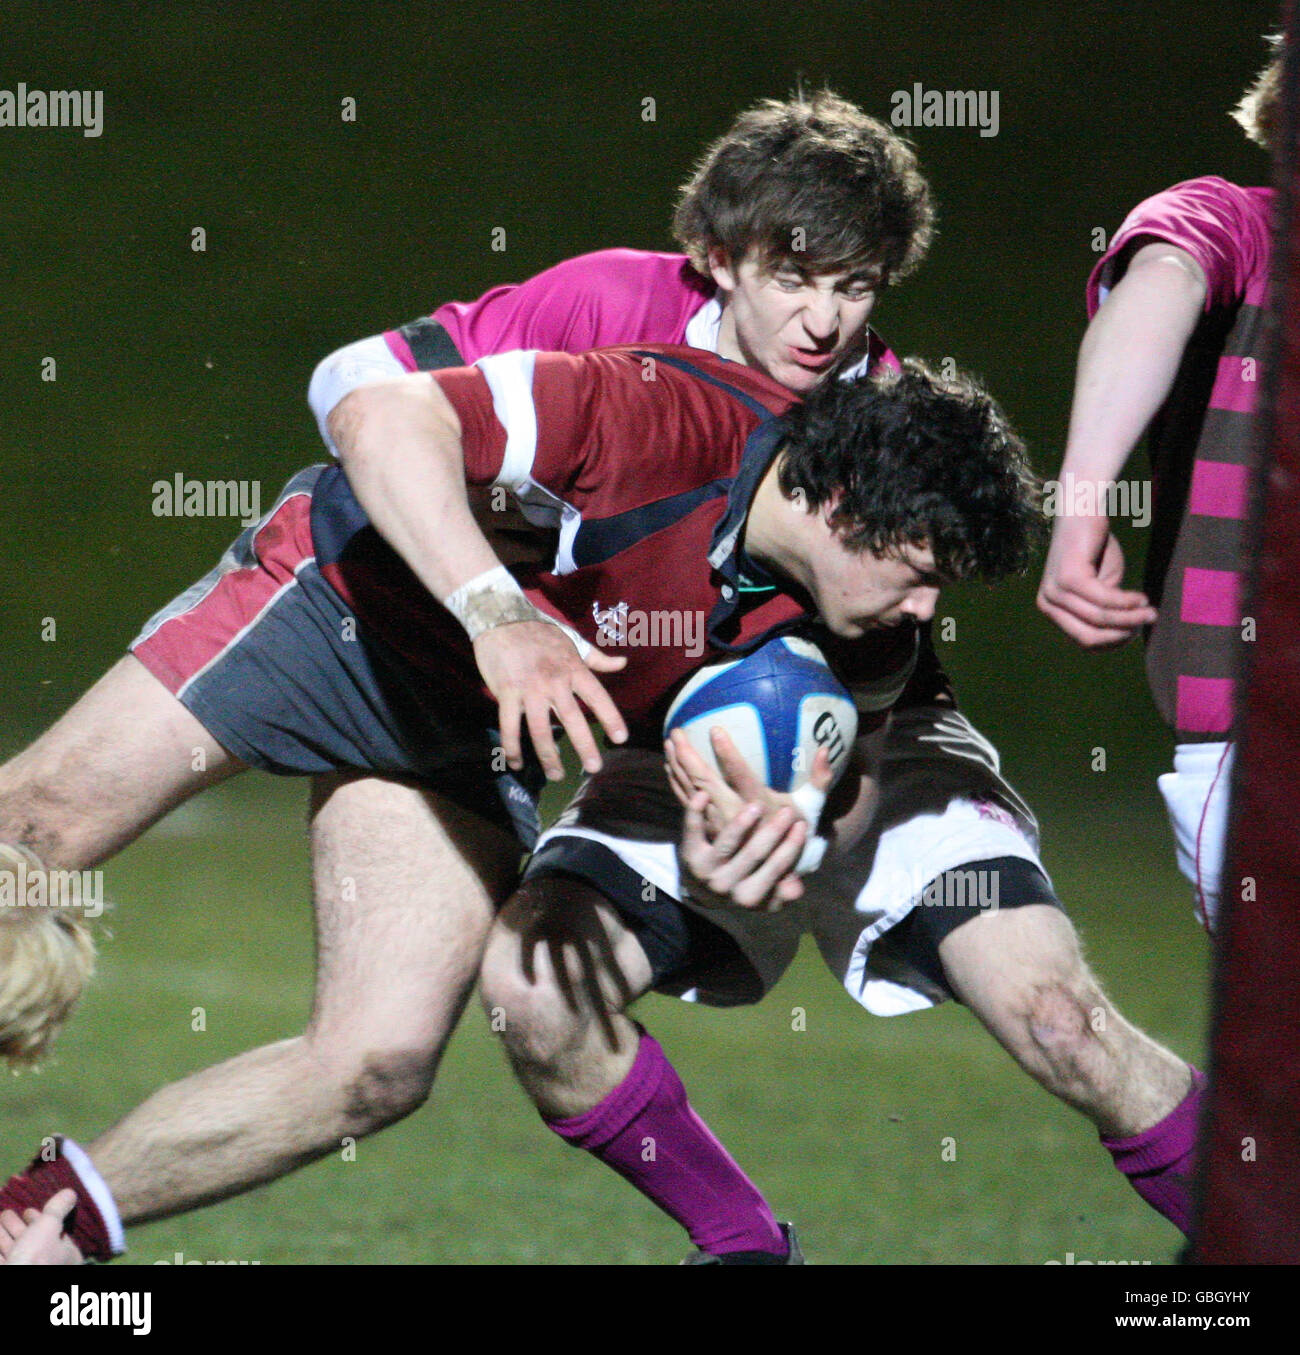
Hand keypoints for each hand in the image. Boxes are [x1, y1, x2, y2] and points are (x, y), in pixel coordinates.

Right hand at [0, 1188, 83, 1264]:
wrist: (6, 1290)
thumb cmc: (34, 1257)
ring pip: (15, 1250)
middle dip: (16, 1226)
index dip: (40, 1219)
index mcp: (67, 1256)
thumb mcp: (48, 1226)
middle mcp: (50, 1265)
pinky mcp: (9, 1272)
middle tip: (5, 1213)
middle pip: (32, 1241)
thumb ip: (57, 1209)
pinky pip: (3, 1260)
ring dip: (4, 1235)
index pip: (56, 1233)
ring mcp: (27, 1271)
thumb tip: (71, 1193)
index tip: (26, 1211)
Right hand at [473, 621, 627, 779]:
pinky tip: (516, 763)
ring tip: (557, 775)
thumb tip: (623, 662)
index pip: (597, 697)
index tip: (620, 738)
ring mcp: (529, 689)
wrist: (502, 617)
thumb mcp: (573, 641)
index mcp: (573, 669)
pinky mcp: (507, 693)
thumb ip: (597, 657)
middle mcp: (554, 682)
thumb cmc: (540, 631)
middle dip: (584, 746)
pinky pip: (510, 726)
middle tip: (594, 767)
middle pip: (572, 719)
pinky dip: (512, 748)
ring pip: (541, 730)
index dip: (611, 718)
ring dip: (549, 756)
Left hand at [664, 726, 832, 831]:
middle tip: (678, 731)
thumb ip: (820, 779)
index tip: (715, 731)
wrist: (774, 869)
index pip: (740, 777)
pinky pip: (686, 802)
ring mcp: (715, 823)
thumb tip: (826, 750)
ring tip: (670, 741)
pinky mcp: (706, 828)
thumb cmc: (793, 831)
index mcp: (757, 806)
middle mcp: (732, 816)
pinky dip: (677, 782)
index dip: (727, 755)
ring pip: (690, 792)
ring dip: (677, 766)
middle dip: (688, 756)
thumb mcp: (811, 807)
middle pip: (704, 783)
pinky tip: (670, 765)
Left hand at [680, 791, 808, 910]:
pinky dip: (695, 811)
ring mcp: (705, 869)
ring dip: (742, 823)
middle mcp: (726, 885)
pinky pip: (692, 830)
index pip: (775, 868)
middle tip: (788, 811)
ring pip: (727, 842)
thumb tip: (797, 889)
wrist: (701, 890)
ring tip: (757, 805)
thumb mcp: (764, 896)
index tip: (802, 825)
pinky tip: (703, 794)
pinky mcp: (688, 853)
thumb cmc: (742, 885)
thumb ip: (781, 892)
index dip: (791, 847)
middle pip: (754, 854)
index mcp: (749, 896)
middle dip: (773, 832)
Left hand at [1037, 514, 1156, 648]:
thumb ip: (1107, 610)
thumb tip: (1121, 636)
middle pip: (1089, 637)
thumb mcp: (1102, 586)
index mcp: (1052, 609)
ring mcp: (1055, 591)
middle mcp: (1047, 603)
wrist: (1085, 509)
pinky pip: (1104, 600)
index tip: (1137, 631)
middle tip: (1148, 622)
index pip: (1084, 640)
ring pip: (1099, 619)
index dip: (1114, 641)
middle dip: (1122, 634)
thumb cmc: (1096, 548)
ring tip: (1150, 611)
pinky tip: (1141, 598)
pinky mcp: (1068, 578)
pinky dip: (1126, 602)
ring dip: (1130, 618)